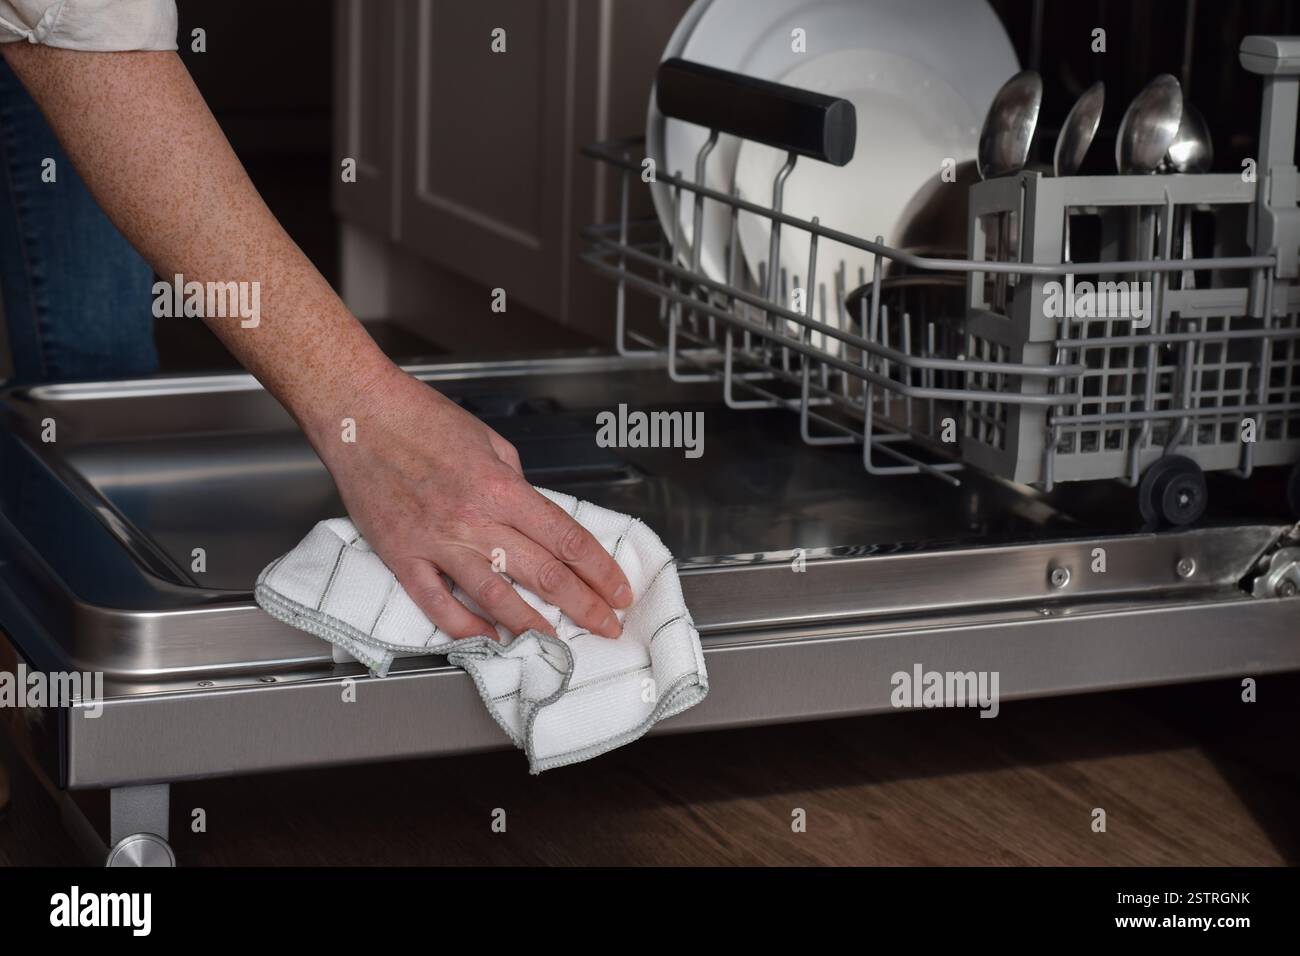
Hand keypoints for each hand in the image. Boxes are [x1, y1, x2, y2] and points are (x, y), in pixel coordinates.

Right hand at [308, 362, 631, 640]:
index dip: (599, 570)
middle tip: (607, 626)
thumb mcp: (488, 442)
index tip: (618, 589)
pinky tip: (488, 639)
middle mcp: (474, 520)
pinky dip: (464, 626)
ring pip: (495, 597)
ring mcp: (436, 542)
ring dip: (532, 626)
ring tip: (559, 646)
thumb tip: (532, 515)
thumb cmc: (421, 419)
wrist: (360, 414)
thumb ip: (514, 483)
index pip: (566, 539)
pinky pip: (437, 603)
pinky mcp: (402, 557)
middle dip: (583, 604)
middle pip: (543, 573)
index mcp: (501, 488)